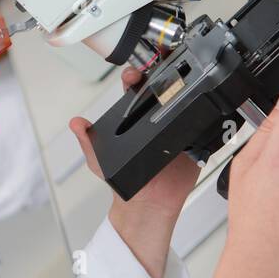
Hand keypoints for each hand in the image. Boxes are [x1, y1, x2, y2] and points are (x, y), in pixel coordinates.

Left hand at [69, 66, 200, 277]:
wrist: (148, 204)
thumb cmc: (123, 181)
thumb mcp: (99, 161)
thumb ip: (88, 142)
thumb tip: (76, 124)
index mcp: (133, 118)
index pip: (134, 91)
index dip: (133, 79)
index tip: (132, 76)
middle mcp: (155, 118)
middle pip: (160, 88)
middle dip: (161, 75)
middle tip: (159, 73)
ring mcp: (175, 128)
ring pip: (181, 101)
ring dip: (183, 89)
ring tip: (182, 84)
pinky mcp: (193, 142)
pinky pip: (201, 125)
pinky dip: (202, 115)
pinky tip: (199, 106)